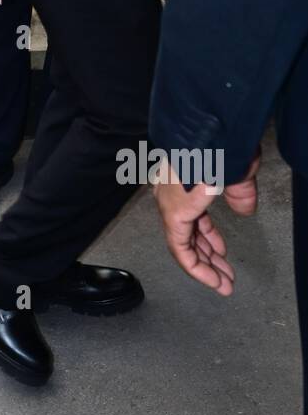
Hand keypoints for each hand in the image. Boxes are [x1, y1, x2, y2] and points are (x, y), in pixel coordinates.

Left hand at [151, 149, 260, 294]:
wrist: (206, 131)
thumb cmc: (218, 142)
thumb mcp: (234, 169)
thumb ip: (238, 192)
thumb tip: (243, 209)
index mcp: (181, 183)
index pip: (191, 221)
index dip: (208, 241)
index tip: (222, 257)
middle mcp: (170, 195)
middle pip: (189, 235)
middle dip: (209, 259)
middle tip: (225, 278)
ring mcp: (170, 203)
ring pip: (184, 244)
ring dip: (205, 266)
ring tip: (223, 283)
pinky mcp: (174, 212)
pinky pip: (180, 246)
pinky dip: (196, 263)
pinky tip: (212, 274)